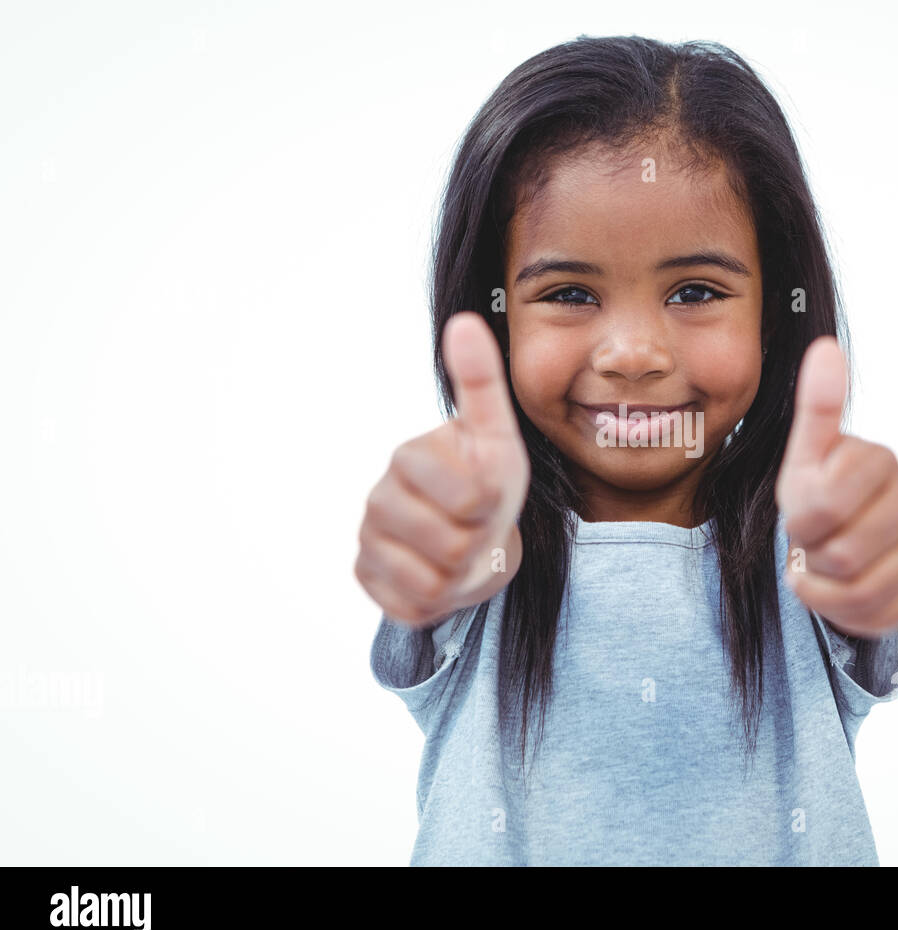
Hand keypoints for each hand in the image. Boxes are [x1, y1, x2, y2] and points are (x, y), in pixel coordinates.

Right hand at [355, 311, 529, 627]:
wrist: (474, 533)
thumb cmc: (487, 479)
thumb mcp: (497, 435)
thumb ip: (481, 381)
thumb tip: (465, 320)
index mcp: (409, 457)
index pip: (470, 498)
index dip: (492, 505)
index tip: (487, 494)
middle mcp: (378, 498)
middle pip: (451, 546)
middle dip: (478, 542)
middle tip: (476, 527)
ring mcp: (368, 541)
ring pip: (432, 583)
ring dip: (461, 575)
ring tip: (460, 550)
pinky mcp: (368, 582)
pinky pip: (413, 608)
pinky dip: (439, 601)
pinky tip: (437, 572)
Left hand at [775, 336, 897, 637]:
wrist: (839, 538)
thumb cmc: (819, 492)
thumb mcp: (805, 456)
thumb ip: (816, 407)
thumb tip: (826, 347)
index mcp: (881, 461)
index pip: (823, 504)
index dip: (799, 518)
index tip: (802, 510)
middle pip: (842, 552)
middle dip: (812, 553)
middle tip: (813, 540)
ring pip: (858, 588)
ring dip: (822, 586)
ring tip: (822, 564)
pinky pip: (875, 615)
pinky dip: (842, 610)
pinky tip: (837, 589)